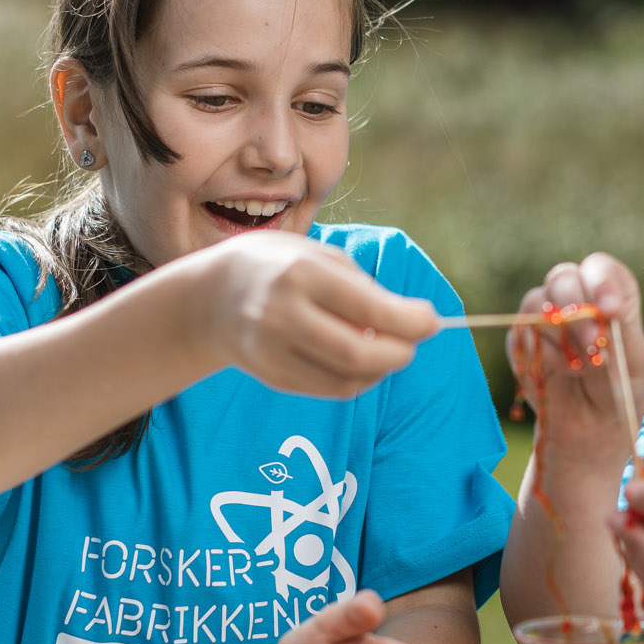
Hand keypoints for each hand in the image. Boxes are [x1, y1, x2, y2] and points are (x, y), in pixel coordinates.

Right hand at [189, 233, 437, 396]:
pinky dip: (358, 380)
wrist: (210, 297)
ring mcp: (273, 351)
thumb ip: (360, 286)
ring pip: (346, 380)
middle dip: (400, 353)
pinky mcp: (271, 377)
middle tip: (413, 342)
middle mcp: (282, 314)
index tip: (432, 321)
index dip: (409, 321)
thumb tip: (409, 322)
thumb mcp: (316, 254)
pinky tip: (362, 363)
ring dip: (381, 370)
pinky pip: (329, 389)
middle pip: (358, 355)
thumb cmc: (277, 266)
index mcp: (300, 273)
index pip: (367, 308)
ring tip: (387, 349)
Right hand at [506, 253, 643, 467]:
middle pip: (563, 276)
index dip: (602, 281)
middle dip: (577, 308)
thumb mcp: (633, 365)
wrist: (589, 430)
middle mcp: (574, 299)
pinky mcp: (521, 338)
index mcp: (607, 296)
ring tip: (582, 369)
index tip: (611, 310)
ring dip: (562, 337)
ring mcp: (544, 316)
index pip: (601, 269)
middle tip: (593, 346)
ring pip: (539, 302)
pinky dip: (545, 354)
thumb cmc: (618, 392)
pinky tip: (561, 374)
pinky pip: (522, 332)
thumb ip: (619, 333)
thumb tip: (603, 310)